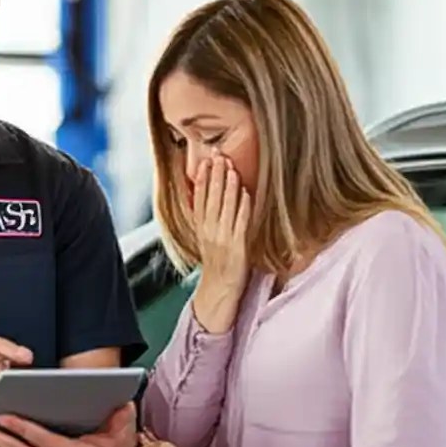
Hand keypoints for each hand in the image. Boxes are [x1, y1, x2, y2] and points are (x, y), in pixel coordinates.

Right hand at [190, 153, 250, 333]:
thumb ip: (210, 219)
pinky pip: (240, 223)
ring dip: (228, 186)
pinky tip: (245, 193)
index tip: (205, 161)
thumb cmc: (218, 264)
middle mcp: (209, 231)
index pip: (200, 198)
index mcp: (201, 228)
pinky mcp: (237, 247)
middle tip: (218, 155)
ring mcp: (222, 239)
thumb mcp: (208, 239)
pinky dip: (242, 207)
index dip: (203, 179)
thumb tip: (213, 197)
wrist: (219, 291)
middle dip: (215, 176)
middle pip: (211, 198)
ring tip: (231, 168)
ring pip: (225, 207)